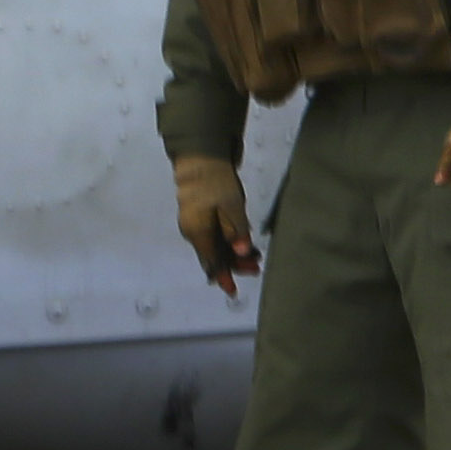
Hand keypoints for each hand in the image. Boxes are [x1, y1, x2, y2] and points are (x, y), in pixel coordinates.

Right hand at [174, 155, 257, 295]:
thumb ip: (237, 230)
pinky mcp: (199, 217)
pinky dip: (227, 242)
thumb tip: (241, 251)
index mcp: (198, 232)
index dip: (224, 277)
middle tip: (256, 265)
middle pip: (214, 256)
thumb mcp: (232, 205)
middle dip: (234, 264)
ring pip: (214, 247)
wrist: (200, 158)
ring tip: (254, 254)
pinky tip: (240, 242)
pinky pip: (213, 237)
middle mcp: (193, 232)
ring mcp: (194, 225)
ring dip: (233, 253)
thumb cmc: (215, 181)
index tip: (233, 291)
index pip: (212, 262)